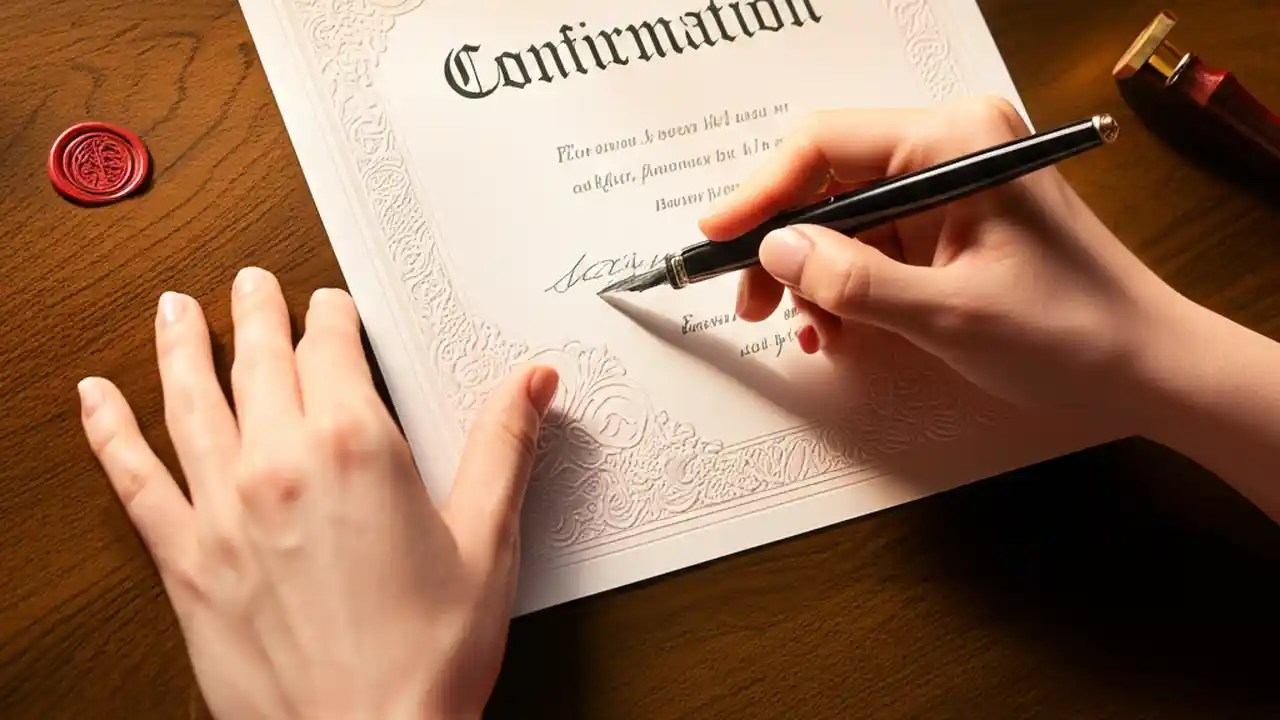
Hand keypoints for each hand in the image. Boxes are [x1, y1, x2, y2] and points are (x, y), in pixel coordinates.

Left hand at [77, 268, 557, 719]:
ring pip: (190, 400)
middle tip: (249, 280)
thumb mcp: (486, 542)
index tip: (331, 306)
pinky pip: (135, 477)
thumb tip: (535, 380)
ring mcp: (223, 508)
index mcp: (356, 447)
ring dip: (179, 346)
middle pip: (257, 360)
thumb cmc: (431, 655)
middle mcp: (280, 462)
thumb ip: (504, 448)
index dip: (330, 317)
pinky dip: (110, 430)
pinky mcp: (187, 558)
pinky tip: (94, 397)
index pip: (332, 348)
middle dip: (254, 312)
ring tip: (172, 307)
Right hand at [700, 96, 1181, 413]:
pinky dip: (849, 286)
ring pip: (845, 218)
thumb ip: (851, 279)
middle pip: (829, 181)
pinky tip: (844, 330)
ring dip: (816, 277)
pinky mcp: (953, 220)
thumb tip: (775, 251)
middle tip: (751, 305)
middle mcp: (951, 146)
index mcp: (955, 141)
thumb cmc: (1070, 333)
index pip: (826, 145)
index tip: (716, 238)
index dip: (761, 193)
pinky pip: (876, 243)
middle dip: (786, 247)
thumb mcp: (947, 314)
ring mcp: (953, 182)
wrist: (1147, 365)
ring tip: (815, 335)